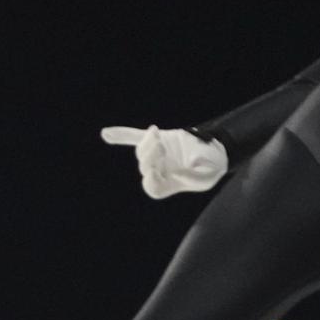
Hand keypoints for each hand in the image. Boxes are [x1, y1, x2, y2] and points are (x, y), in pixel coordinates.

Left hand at [100, 125, 228, 198]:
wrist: (213, 149)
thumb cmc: (212, 166)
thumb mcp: (208, 175)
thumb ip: (193, 177)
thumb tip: (176, 172)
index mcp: (169, 184)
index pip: (152, 187)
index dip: (151, 180)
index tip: (157, 170)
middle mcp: (160, 170)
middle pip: (145, 166)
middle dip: (150, 156)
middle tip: (161, 145)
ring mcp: (156, 153)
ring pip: (141, 151)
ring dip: (146, 141)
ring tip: (155, 131)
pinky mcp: (156, 138)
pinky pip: (134, 137)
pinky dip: (121, 134)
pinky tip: (106, 133)